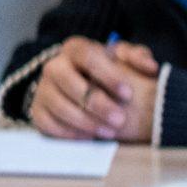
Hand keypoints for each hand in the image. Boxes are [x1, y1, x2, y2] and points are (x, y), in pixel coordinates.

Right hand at [30, 37, 159, 141]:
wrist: (86, 88)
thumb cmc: (109, 74)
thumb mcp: (125, 60)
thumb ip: (138, 57)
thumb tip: (148, 66)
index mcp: (74, 49)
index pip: (86, 55)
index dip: (106, 74)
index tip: (128, 94)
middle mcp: (54, 66)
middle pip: (67, 80)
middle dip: (95, 103)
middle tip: (120, 119)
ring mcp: (42, 89)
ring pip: (58, 105)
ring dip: (85, 121)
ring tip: (110, 132)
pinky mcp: (37, 111)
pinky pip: (47, 123)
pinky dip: (69, 132)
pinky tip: (90, 137)